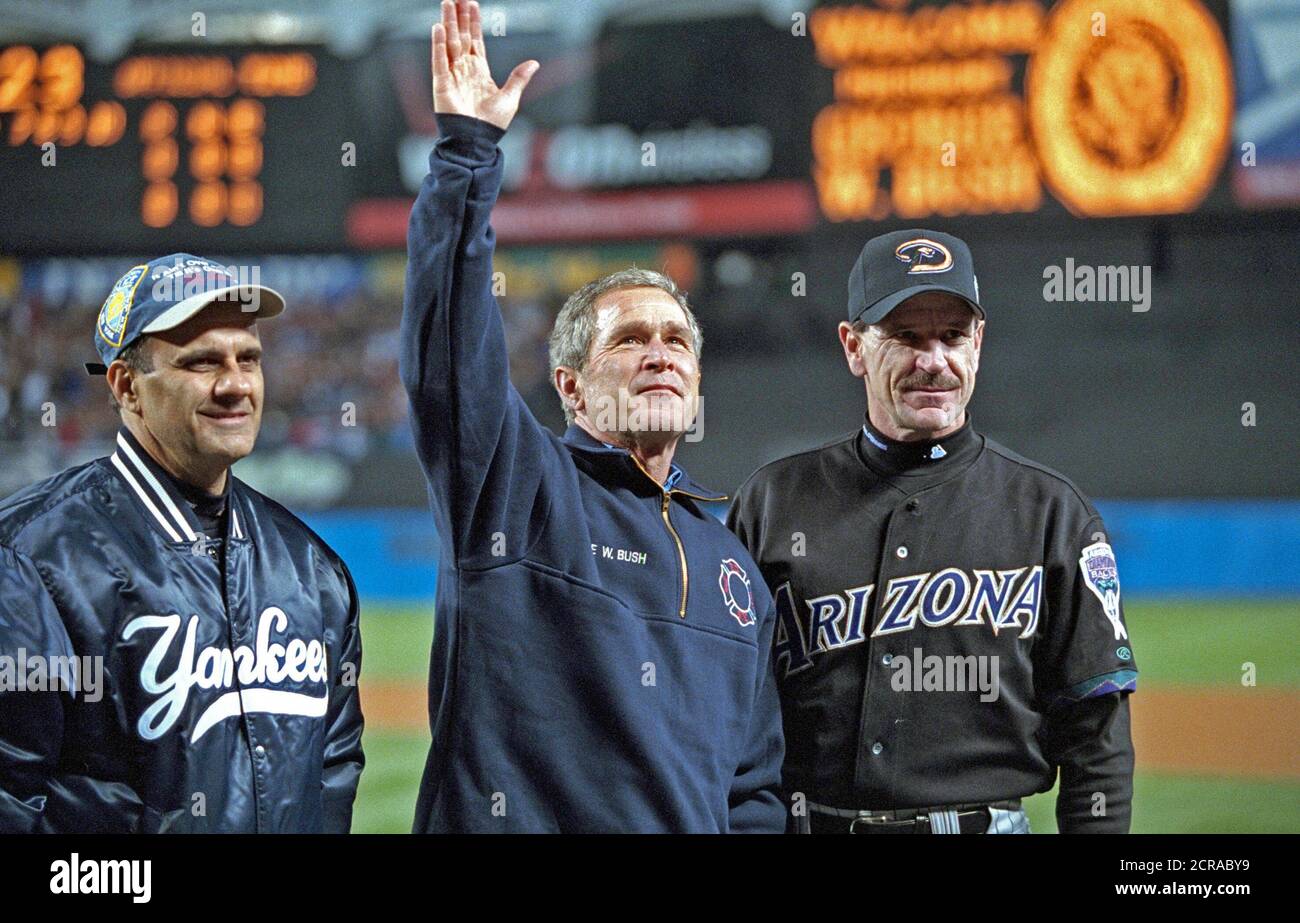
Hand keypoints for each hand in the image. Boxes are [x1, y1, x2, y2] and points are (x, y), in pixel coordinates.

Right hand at [432, 0, 537, 131]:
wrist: (477, 142)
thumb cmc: (492, 125)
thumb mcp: (510, 98)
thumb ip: (519, 78)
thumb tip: (534, 63)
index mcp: (479, 72)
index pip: (475, 41)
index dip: (473, 23)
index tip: (471, 4)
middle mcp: (464, 70)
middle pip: (461, 37)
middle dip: (459, 17)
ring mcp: (452, 76)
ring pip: (449, 43)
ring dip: (448, 23)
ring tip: (447, 3)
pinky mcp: (441, 85)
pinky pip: (439, 61)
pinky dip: (438, 45)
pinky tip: (438, 28)